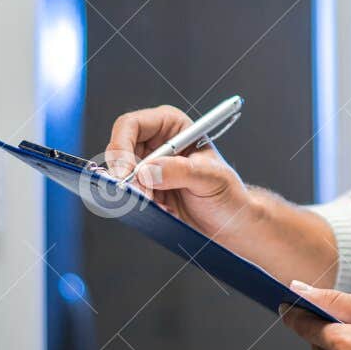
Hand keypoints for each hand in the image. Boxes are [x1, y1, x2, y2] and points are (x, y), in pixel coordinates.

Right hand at [104, 105, 256, 243]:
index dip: (122, 146)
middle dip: (127, 176)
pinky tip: (162, 210)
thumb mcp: (211, 178)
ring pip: (122, 177)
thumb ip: (180, 171)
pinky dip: (139, 205)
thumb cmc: (228, 194)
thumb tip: (147, 171)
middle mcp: (157, 143)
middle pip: (120, 151)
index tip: (126, 172)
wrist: (230, 224)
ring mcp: (149, 168)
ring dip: (136, 194)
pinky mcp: (146, 189)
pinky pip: (129, 195)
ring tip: (161, 204)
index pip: (132, 125)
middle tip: (140, 195)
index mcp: (172, 126)